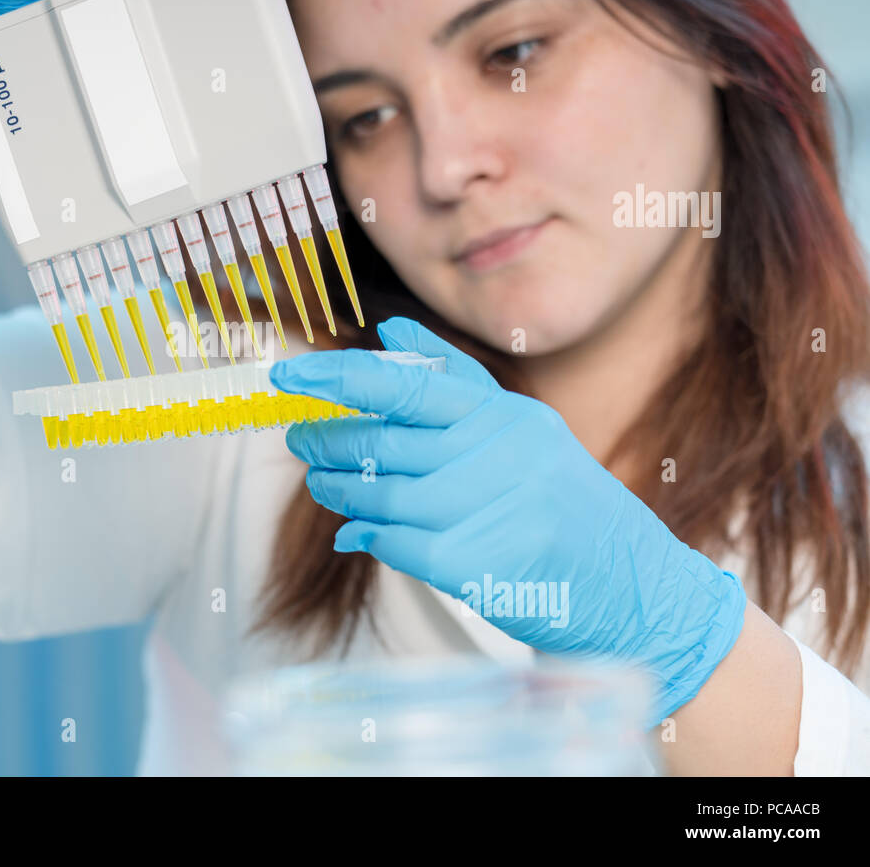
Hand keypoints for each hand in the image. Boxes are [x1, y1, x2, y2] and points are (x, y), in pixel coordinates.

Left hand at [268, 316, 746, 727]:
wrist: (632, 587)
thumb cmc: (562, 502)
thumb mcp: (522, 427)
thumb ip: (454, 380)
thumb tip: (392, 331)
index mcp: (504, 416)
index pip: (406, 385)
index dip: (338, 378)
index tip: (286, 376)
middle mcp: (500, 456)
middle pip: (384, 442)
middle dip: (329, 439)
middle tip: (301, 437)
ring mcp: (493, 512)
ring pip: (383, 496)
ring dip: (342, 490)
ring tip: (325, 482)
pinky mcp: (482, 566)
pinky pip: (399, 545)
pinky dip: (370, 536)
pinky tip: (358, 532)